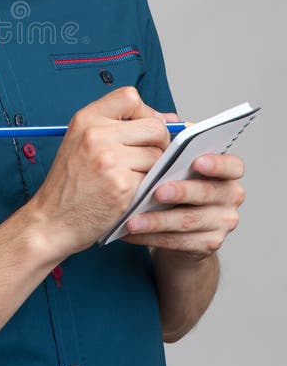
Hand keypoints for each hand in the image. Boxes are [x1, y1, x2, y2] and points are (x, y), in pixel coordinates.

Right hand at [28, 86, 170, 259]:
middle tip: (145, 158)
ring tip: (130, 178)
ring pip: (157, 155)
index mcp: (86, 119)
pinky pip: (153, 179)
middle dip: (158, 144)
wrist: (51, 220)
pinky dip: (146, 188)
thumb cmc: (69, 184)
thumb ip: (118, 127)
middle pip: (154, 127)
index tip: (143, 129)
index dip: (145, 112)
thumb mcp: (81, 142)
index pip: (130, 97)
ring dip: (152, 169)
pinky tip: (128, 193)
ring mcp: (110, 160)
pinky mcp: (122, 185)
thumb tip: (170, 119)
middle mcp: (96, 134)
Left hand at [122, 152, 245, 260]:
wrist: (180, 226)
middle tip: (156, 192)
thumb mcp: (178, 163)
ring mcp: (223, 222)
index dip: (217, 164)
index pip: (233, 165)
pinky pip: (178, 241)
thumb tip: (163, 122)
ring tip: (133, 220)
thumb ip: (176, 142)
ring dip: (157, 220)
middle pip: (207, 193)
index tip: (196, 162)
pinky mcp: (209, 244)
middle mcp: (231, 196)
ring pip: (188, 220)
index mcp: (226, 172)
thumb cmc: (176, 184)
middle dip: (180, 192)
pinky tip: (132, 232)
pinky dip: (152, 237)